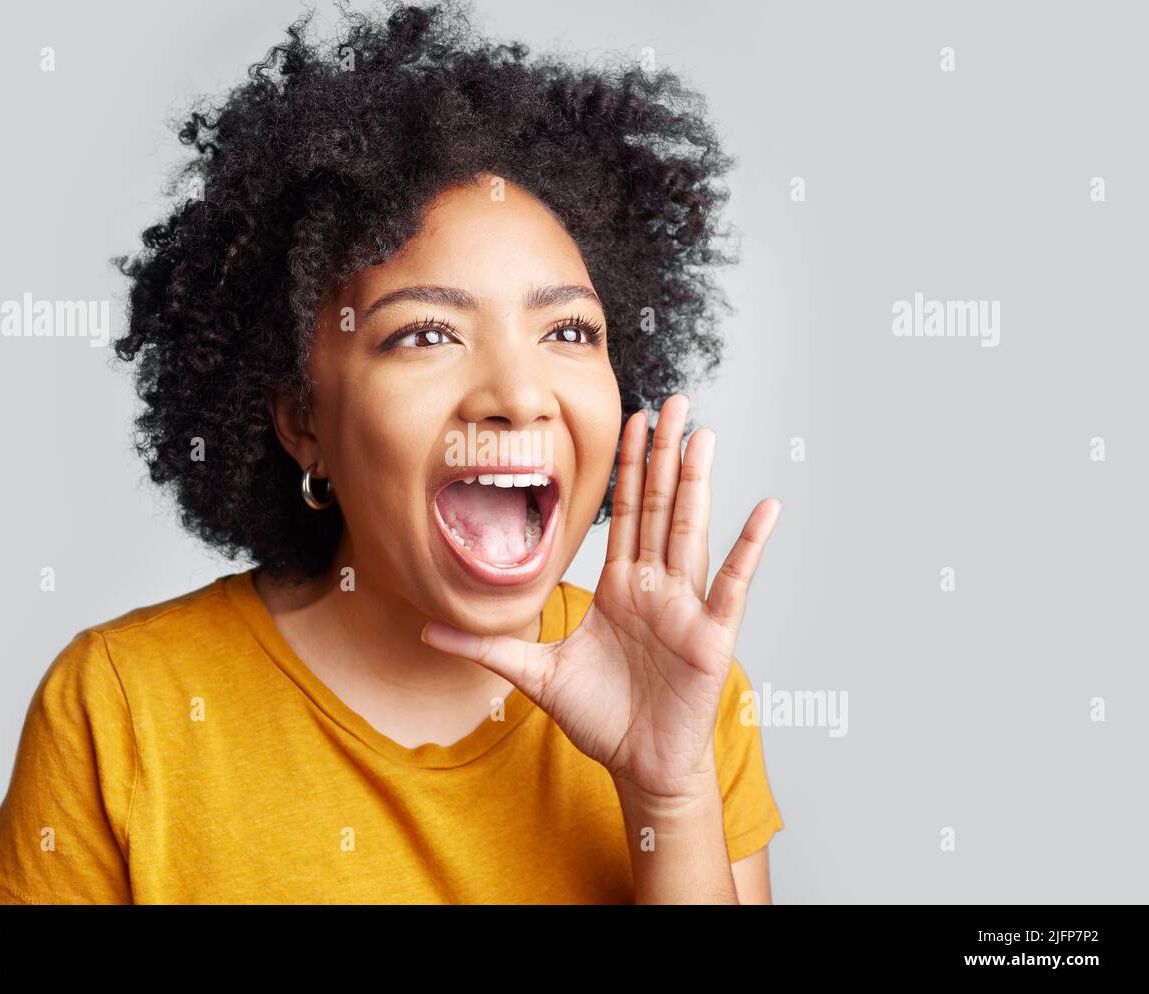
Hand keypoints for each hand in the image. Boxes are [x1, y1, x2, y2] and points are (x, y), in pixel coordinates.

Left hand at [421, 393, 781, 801]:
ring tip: (704, 434)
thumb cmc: (599, 718)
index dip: (629, 467)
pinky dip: (749, 547)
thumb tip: (428, 629)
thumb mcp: (536, 674)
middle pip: (660, 507)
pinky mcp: (710, 635)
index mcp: (620, 588)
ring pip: (690, 530)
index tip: (633, 420)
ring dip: (698, 482)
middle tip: (677, 401)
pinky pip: (731, 583)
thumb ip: (488, 646)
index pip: (626, 514)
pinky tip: (765, 508)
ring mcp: (685, 607)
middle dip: (666, 453)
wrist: (638, 766)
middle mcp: (655, 587)